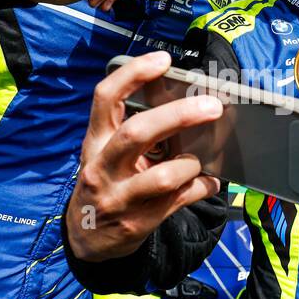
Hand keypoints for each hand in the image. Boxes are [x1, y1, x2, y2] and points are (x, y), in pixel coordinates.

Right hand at [65, 51, 222, 261]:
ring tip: (200, 161)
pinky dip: (200, 188)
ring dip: (190, 164)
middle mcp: (101, 167)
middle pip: (138, 132)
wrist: (85, 238)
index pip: (105, 97)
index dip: (133, 74)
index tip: (163, 59)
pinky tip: (210, 182)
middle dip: (179, 115)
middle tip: (212, 106)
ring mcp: (117, 198)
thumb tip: (185, 105)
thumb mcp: (105, 154)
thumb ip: (134, 132)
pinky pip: (177, 203)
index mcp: (94, 141)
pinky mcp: (136, 224)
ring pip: (162, 176)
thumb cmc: (105, 183)